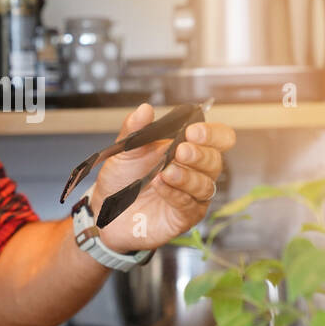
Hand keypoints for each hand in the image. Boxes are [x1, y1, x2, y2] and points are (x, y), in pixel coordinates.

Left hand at [89, 102, 235, 253]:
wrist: (106, 208)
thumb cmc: (122, 178)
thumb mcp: (126, 149)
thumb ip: (135, 128)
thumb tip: (145, 109)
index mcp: (189, 148)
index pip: (218, 138)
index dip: (212, 134)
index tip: (193, 131)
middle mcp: (196, 171)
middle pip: (215, 161)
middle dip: (199, 154)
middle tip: (181, 150)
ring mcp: (192, 196)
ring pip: (204, 185)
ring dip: (186, 177)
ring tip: (166, 172)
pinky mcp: (184, 217)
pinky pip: (188, 205)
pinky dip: (175, 194)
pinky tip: (160, 185)